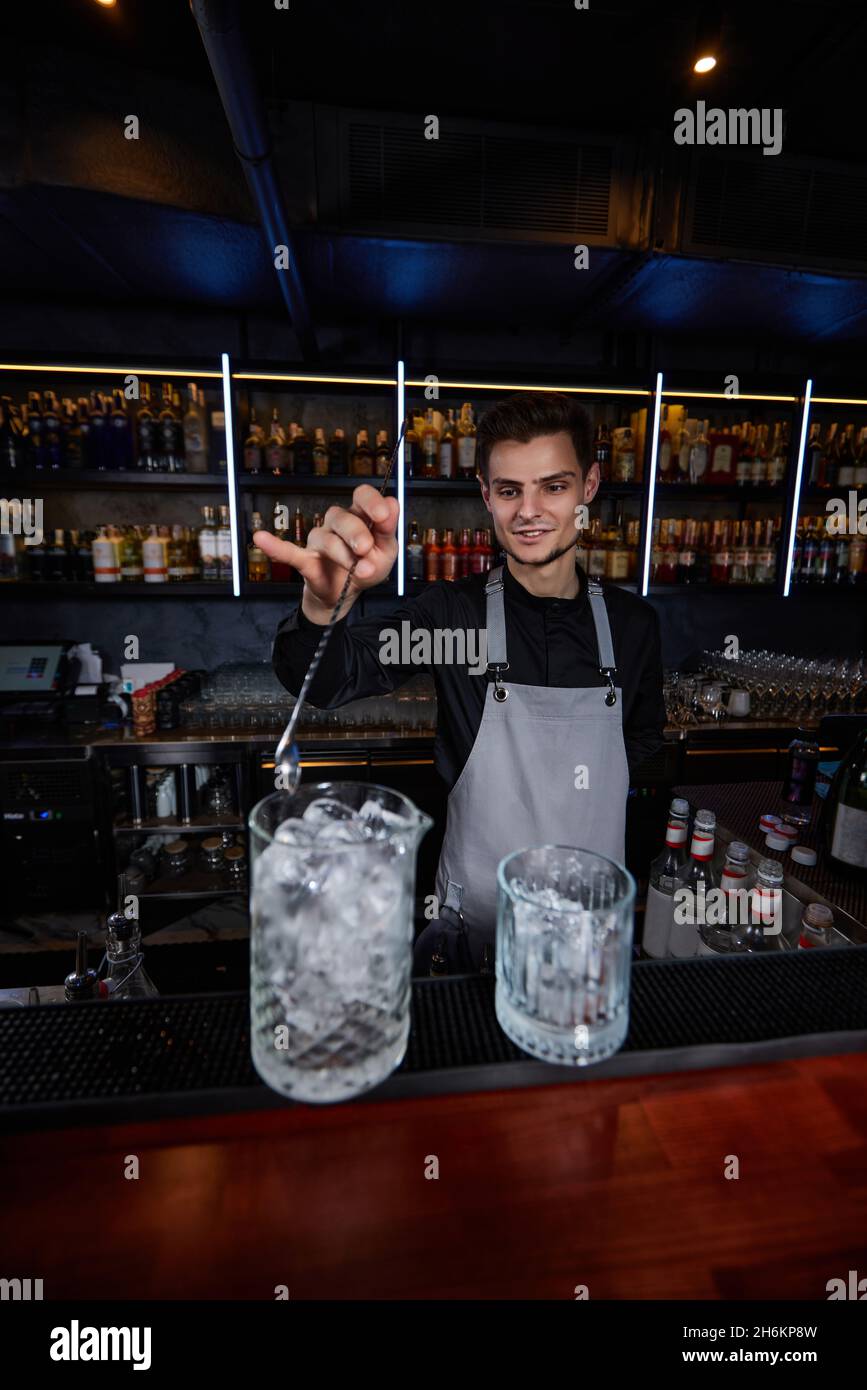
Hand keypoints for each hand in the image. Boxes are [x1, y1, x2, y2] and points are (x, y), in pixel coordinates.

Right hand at [254, 484, 399, 614]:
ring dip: (342, 554)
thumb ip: (388, 530)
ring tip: (356, 570)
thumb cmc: (367, 567)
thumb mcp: (387, 552)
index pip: (362, 496)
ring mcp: (320, 540)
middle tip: (365, 550)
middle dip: (356, 533)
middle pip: (342, 515)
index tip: (382, 515)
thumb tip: (393, 503)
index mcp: (360, 517)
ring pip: (325, 537)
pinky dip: (275, 546)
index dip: (371, 502)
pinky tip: (260, 538)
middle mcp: (338, 523)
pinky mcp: (305, 560)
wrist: (348, 594)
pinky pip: (288, 551)